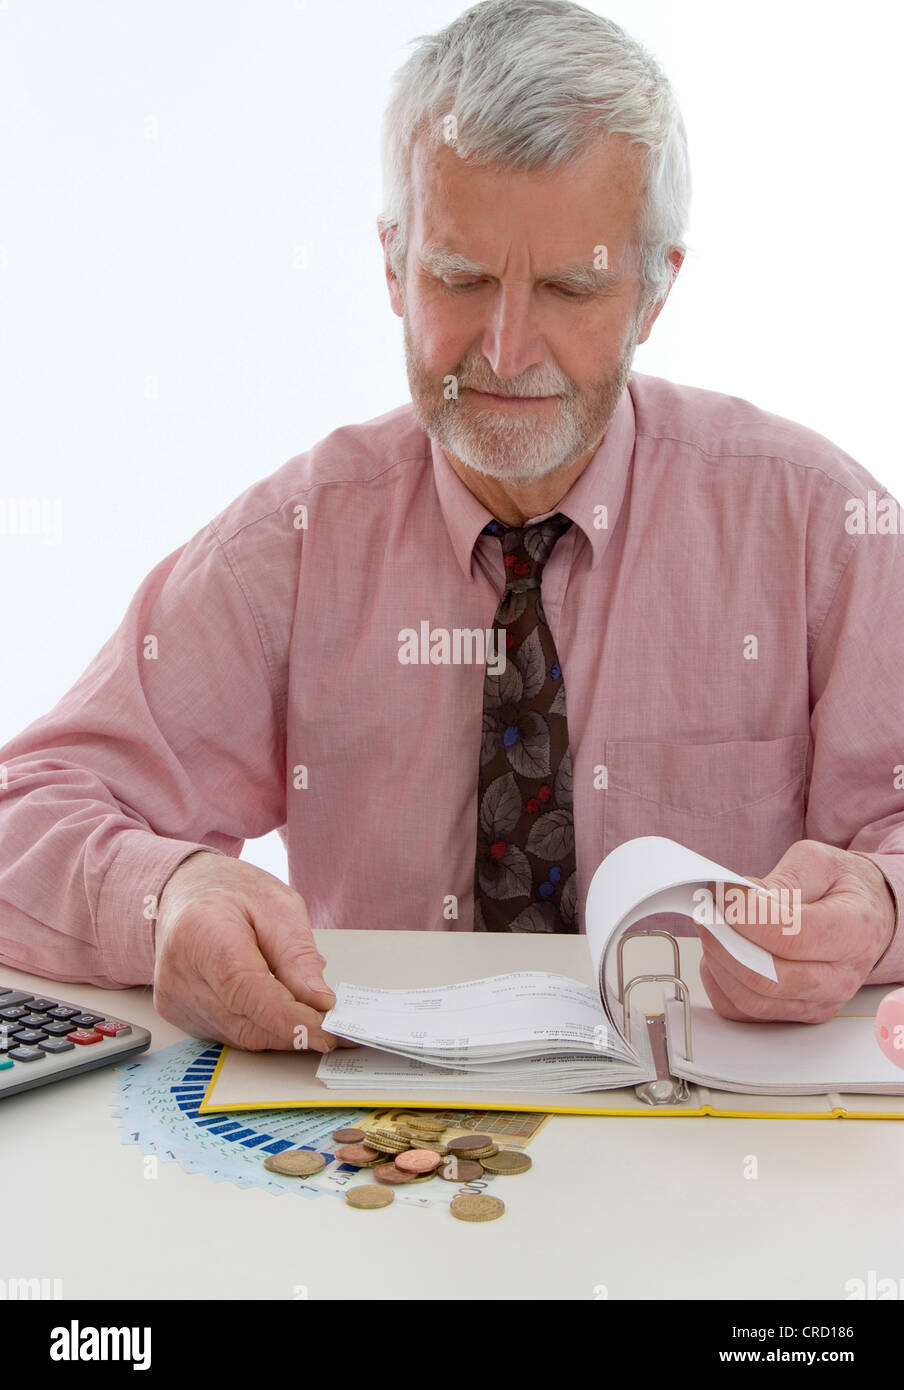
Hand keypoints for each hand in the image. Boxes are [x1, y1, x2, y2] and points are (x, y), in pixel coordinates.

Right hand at [152, 851, 357, 1051]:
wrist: (188, 892)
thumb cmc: (232, 892)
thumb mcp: (279, 907)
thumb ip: (298, 956)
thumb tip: (318, 1002)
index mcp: (200, 934)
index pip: (244, 990)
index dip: (287, 1017)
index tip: (325, 1030)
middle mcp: (178, 972)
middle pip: (245, 1020)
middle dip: (296, 1029)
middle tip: (336, 1027)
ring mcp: (174, 998)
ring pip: (241, 1036)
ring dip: (281, 1033)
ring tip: (313, 1015)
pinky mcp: (178, 1014)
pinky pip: (229, 1034)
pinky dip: (261, 1028)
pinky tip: (280, 1011)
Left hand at [697, 839, 895, 1022]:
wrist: (865, 916)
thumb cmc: (842, 889)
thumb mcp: (818, 864)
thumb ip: (781, 880)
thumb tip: (738, 901)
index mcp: (853, 931)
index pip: (792, 936)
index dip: (747, 917)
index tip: (722, 894)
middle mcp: (841, 976)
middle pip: (768, 977)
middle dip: (725, 942)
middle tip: (707, 913)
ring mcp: (820, 1001)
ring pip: (752, 1000)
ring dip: (719, 964)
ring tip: (711, 931)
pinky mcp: (798, 1013)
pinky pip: (745, 1012)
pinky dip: (721, 985)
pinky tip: (718, 956)